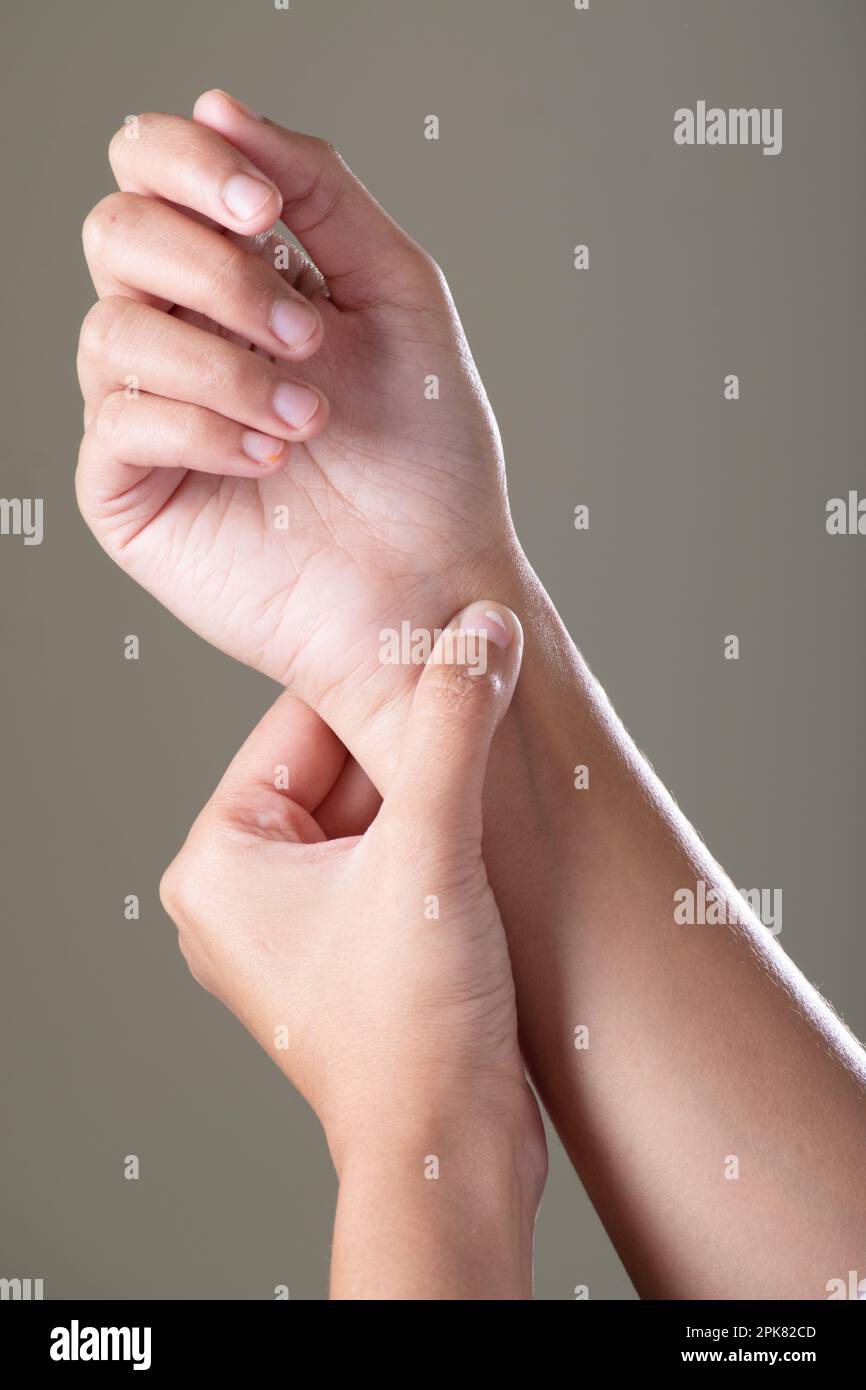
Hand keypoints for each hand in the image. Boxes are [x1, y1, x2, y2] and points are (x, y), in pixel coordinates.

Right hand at [77, 89, 519, 767]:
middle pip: (116, 233)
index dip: (190, 165)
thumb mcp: (397, 293)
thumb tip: (218, 105)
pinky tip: (270, 459)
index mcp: (238, 274)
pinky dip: (201, 427)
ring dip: (226, 364)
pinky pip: (118, 423)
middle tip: (310, 337)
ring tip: (310, 419)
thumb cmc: (428, 454)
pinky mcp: (132, 492)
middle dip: (219, 274)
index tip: (268, 212)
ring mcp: (151, 412)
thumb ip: (318, 190)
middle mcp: (183, 333)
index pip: (155, 170)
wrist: (436, 582)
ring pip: (113, 329)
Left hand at [158, 601, 544, 1188]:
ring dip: (437, 790)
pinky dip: (441, 840)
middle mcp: (242, 893)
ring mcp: (295, 930)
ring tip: (499, 762)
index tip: (444, 641)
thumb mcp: (432, 848)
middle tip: (485, 695)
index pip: (299, 727)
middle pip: (339, 770)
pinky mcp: (349, 956)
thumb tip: (482, 629)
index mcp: (219, 860)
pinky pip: (391, 863)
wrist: (453, 1150)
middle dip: (414, 742)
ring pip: (372, 816)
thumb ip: (453, 726)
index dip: (378, 682)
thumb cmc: (411, 1024)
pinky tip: (495, 824)